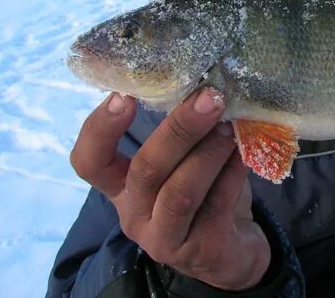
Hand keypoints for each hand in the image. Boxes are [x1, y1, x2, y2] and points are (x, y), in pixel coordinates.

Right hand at [70, 89, 270, 289]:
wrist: (234, 249)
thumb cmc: (206, 191)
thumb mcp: (186, 160)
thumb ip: (184, 133)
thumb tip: (205, 85)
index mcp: (122, 187)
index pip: (89, 162)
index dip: (100, 129)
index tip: (123, 95)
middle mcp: (135, 213)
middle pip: (145, 170)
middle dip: (178, 129)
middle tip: (209, 98)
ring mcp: (165, 237)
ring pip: (180, 192)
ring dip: (208, 153)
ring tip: (230, 127)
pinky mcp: (200, 249)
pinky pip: (216, 205)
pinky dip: (231, 174)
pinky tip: (244, 153)